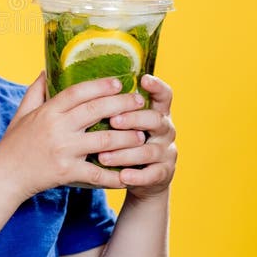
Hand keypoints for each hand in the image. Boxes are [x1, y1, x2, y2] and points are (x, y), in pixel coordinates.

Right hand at [0, 73, 150, 200]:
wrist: (4, 175)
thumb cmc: (14, 143)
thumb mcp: (22, 112)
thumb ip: (36, 90)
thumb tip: (47, 69)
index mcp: (48, 111)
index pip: (77, 92)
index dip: (100, 85)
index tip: (119, 82)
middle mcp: (57, 128)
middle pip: (95, 111)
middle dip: (121, 105)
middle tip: (139, 102)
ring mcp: (63, 151)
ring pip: (103, 141)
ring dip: (126, 138)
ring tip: (141, 135)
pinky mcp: (66, 172)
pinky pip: (96, 173)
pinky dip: (113, 175)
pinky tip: (128, 174)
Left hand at [98, 74, 176, 197]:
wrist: (142, 178)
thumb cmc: (126, 142)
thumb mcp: (126, 124)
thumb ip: (116, 109)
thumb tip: (89, 90)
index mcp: (157, 113)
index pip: (164, 95)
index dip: (157, 86)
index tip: (144, 79)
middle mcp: (166, 130)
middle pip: (156, 120)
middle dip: (134, 119)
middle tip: (113, 120)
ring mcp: (167, 152)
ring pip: (149, 150)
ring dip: (125, 153)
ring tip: (103, 156)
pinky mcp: (164, 173)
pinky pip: (151, 175)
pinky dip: (136, 176)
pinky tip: (122, 176)